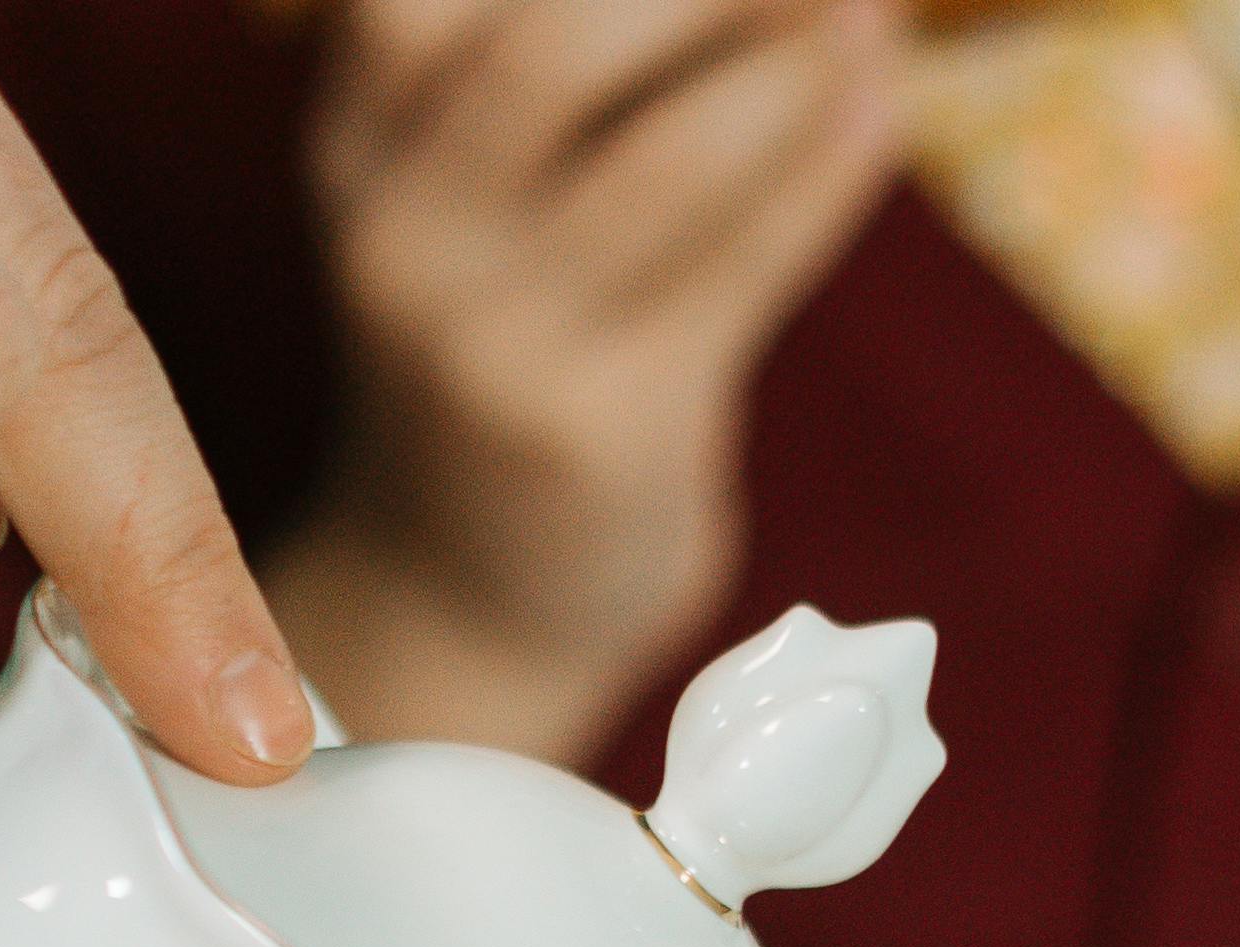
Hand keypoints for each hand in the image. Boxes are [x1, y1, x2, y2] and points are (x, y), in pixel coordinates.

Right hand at [264, 0, 905, 760]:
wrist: (470, 596)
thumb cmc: (505, 343)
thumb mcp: (466, 189)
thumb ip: (556, 61)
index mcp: (358, 145)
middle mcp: (403, 240)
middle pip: (544, 50)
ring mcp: (495, 349)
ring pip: (665, 158)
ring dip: (791, 64)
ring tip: (862, 9)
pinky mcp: (602, 435)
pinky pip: (744, 269)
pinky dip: (828, 168)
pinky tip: (881, 101)